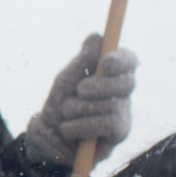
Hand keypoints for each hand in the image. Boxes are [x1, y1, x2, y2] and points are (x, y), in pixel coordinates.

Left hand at [28, 34, 138, 159]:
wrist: (46, 140)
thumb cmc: (59, 107)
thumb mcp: (66, 80)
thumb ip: (82, 60)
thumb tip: (96, 36)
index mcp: (111, 75)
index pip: (129, 60)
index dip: (122, 59)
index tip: (106, 62)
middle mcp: (121, 93)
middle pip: (127, 82)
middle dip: (101, 86)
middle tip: (80, 90)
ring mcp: (123, 113)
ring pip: (112, 105)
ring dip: (80, 109)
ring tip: (67, 115)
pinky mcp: (120, 134)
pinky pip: (108, 124)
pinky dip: (82, 125)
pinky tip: (71, 130)